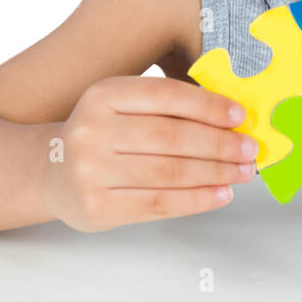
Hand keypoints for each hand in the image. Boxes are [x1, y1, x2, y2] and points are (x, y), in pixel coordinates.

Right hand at [43, 75, 258, 231]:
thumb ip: (167, 107)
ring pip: (169, 173)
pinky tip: (221, 194)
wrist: (52, 170)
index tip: (240, 116)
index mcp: (103, 94)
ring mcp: (90, 171)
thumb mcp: (123, 106)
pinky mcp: (97, 208)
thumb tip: (232, 117)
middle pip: (170, 136)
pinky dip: (197, 200)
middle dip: (218, 144)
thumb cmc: (104, 134)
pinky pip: (159, 204)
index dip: (207, 105)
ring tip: (242, 172)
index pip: (165, 95)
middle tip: (249, 148)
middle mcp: (92, 130)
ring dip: (215, 173)